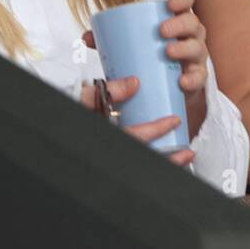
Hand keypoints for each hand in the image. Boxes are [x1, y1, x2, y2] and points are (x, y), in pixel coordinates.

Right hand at [77, 76, 196, 167]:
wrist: (62, 119)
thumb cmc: (74, 106)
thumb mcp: (88, 95)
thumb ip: (110, 89)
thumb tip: (135, 83)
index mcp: (103, 132)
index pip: (132, 135)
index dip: (155, 130)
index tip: (174, 120)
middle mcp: (110, 148)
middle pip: (142, 157)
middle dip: (168, 157)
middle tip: (187, 150)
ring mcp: (113, 155)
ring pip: (143, 165)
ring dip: (166, 164)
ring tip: (185, 158)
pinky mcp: (118, 156)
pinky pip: (141, 165)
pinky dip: (158, 164)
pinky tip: (172, 161)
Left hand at [79, 0, 209, 144]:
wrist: (168, 87)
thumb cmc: (151, 57)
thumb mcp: (136, 44)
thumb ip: (111, 39)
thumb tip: (86, 37)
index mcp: (177, 21)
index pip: (186, 2)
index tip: (169, 4)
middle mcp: (191, 36)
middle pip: (193, 23)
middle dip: (179, 24)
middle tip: (162, 31)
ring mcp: (196, 57)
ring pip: (198, 48)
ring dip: (184, 48)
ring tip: (168, 52)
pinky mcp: (197, 77)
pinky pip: (199, 77)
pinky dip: (192, 78)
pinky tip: (181, 81)